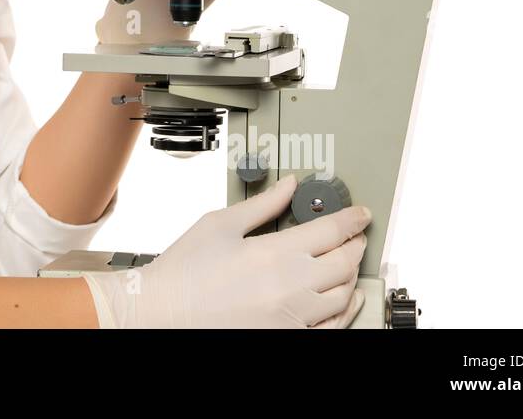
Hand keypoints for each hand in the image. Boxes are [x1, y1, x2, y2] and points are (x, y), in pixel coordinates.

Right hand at [80, 174, 370, 327]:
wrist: (162, 313)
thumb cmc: (183, 273)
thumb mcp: (219, 224)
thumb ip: (261, 204)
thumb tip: (288, 186)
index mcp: (274, 253)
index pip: (332, 231)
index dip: (352, 219)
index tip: (360, 214)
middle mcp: (290, 287)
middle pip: (345, 263)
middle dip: (355, 244)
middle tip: (355, 235)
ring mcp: (292, 318)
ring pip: (343, 296)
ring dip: (351, 275)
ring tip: (348, 262)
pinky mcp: (288, 336)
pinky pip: (332, 327)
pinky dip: (345, 311)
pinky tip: (344, 300)